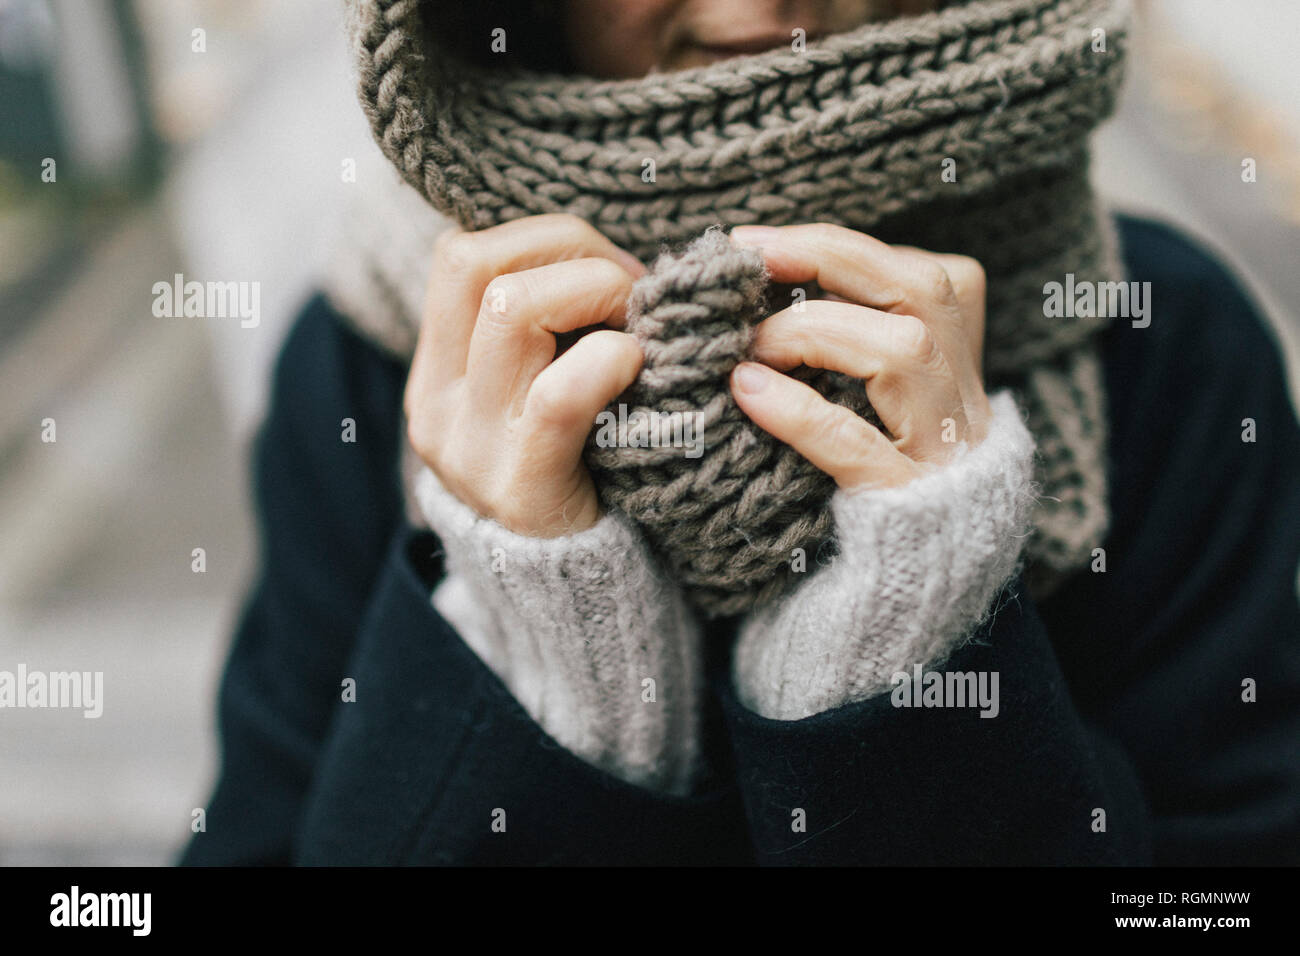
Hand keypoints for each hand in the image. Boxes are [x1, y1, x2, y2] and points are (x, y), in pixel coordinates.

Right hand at [405, 214, 646, 536]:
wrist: (569, 591)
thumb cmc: (575, 470)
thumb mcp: (534, 394)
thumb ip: (547, 332)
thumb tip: (607, 253)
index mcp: (436, 371)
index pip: (459, 254)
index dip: (541, 239)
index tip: (605, 267)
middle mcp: (437, 402)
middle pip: (477, 264)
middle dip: (572, 251)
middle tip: (631, 288)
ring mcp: (470, 445)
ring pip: (509, 309)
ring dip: (595, 292)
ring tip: (635, 327)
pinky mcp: (520, 484)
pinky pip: (559, 392)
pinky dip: (608, 359)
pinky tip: (636, 367)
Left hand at [728, 223, 992, 490]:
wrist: (901, 608)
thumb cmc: (863, 493)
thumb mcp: (873, 414)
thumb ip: (847, 350)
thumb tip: (765, 284)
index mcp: (959, 373)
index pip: (925, 274)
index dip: (841, 246)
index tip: (759, 241)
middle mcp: (964, 406)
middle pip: (924, 291)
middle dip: (831, 258)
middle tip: (749, 256)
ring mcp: (943, 458)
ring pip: (905, 353)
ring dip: (813, 332)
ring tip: (746, 348)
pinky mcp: (906, 512)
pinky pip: (857, 447)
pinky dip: (799, 412)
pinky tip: (747, 394)